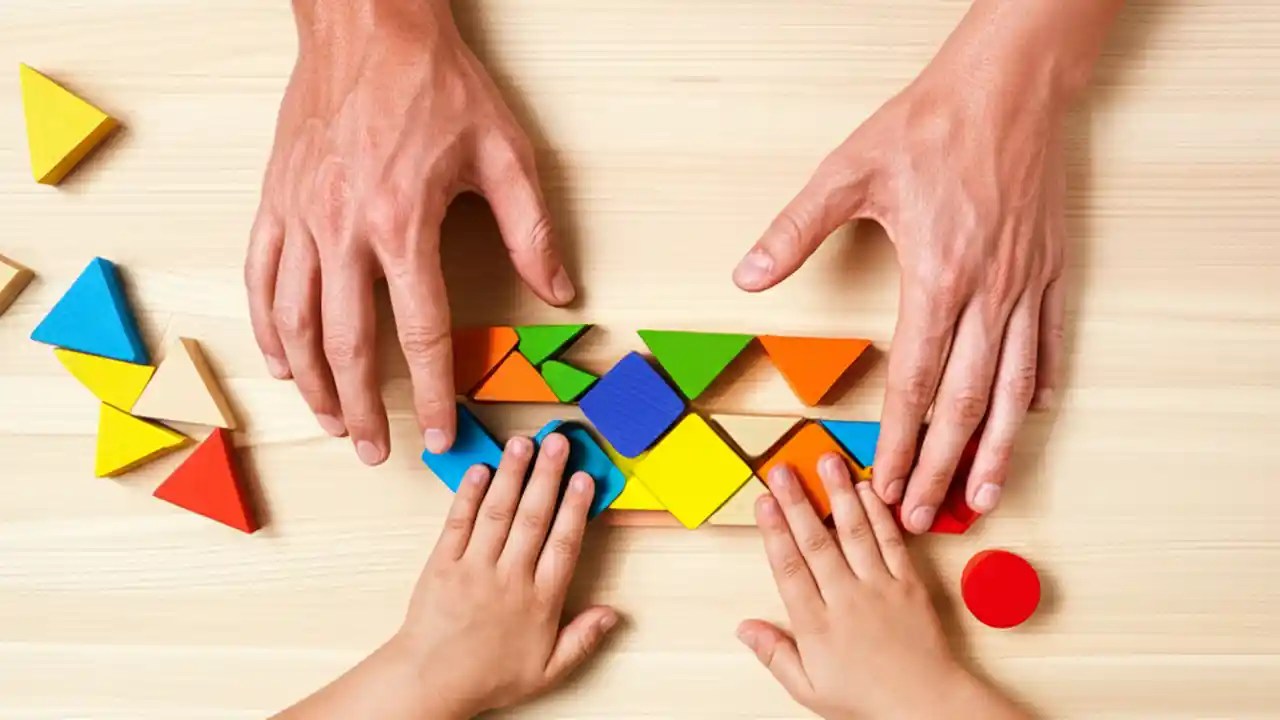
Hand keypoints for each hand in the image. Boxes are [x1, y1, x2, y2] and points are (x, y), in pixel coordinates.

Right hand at [246, 0, 573, 464]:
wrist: (366, 25)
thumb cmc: (435, 83)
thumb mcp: (504, 151)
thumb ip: (531, 230)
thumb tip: (560, 290)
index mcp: (403, 222)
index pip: (421, 332)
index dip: (432, 391)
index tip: (437, 433)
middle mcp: (343, 228)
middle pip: (347, 342)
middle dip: (360, 407)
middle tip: (372, 451)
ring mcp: (301, 216)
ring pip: (294, 320)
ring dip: (311, 381)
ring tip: (329, 422)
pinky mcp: (275, 201)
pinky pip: (260, 278)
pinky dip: (266, 328)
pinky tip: (280, 361)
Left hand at [273, 433, 617, 719]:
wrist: (431, 682)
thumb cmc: (488, 677)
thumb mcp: (547, 671)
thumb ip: (582, 640)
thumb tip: (612, 615)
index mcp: (540, 601)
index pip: (564, 543)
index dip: (576, 507)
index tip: (585, 478)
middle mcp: (510, 578)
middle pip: (534, 517)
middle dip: (548, 475)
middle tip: (558, 442)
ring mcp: (474, 568)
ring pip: (498, 512)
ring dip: (512, 474)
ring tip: (523, 443)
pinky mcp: (442, 564)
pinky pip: (459, 523)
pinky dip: (469, 495)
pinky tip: (482, 470)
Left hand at [730, 0, 1124, 531]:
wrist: (1010, 85)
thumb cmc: (930, 125)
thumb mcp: (848, 171)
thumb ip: (796, 230)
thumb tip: (747, 275)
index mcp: (937, 278)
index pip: (916, 383)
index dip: (901, 443)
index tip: (885, 486)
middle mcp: (987, 294)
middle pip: (966, 402)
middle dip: (942, 467)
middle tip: (922, 516)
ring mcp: (1024, 285)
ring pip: (1014, 388)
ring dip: (998, 449)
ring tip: (985, 496)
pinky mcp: (1049, 269)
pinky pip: (1048, 343)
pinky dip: (1037, 387)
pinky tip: (1028, 416)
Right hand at [738, 457, 1025, 719]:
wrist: (926, 705)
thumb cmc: (867, 701)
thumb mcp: (810, 689)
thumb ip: (775, 654)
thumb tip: (743, 627)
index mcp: (817, 625)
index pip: (789, 569)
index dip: (774, 532)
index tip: (763, 503)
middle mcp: (846, 600)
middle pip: (816, 542)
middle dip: (797, 502)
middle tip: (783, 469)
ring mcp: (880, 588)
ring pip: (854, 533)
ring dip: (839, 495)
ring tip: (827, 462)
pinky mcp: (909, 584)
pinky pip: (892, 542)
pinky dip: (879, 514)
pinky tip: (867, 489)